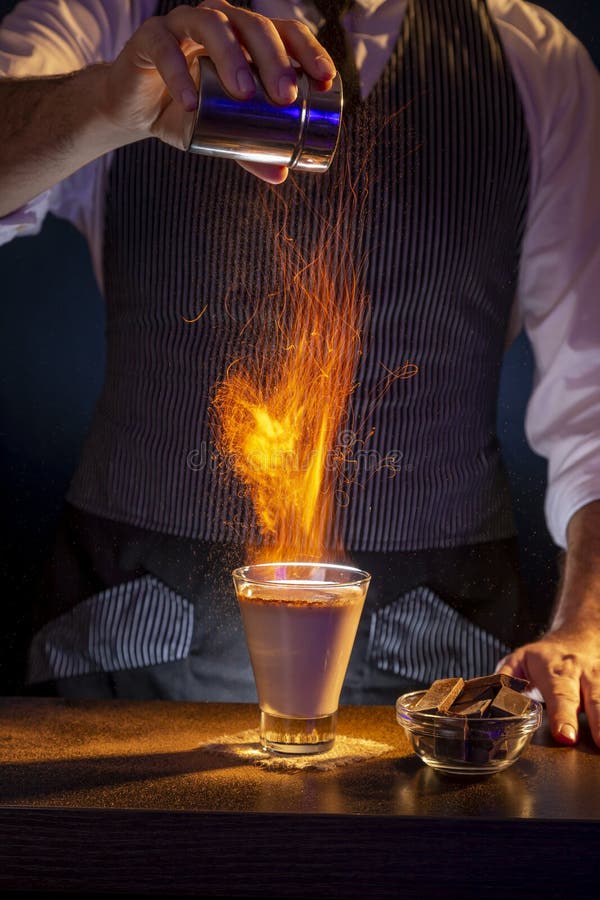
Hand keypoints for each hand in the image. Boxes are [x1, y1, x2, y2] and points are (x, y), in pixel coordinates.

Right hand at [100, 0, 334, 181]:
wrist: (133, 109)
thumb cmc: (185, 113)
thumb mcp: (220, 134)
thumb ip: (249, 150)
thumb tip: (281, 176)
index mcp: (245, 38)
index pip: (284, 31)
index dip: (307, 50)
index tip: (325, 79)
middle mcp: (219, 21)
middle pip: (254, 24)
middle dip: (274, 57)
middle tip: (285, 95)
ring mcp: (184, 24)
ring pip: (213, 23)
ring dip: (232, 55)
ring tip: (244, 93)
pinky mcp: (150, 37)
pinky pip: (165, 47)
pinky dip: (178, 74)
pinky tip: (190, 102)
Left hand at [498, 629, 599, 747]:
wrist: (577, 636)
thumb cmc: (545, 657)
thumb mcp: (519, 660)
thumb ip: (505, 679)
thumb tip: (489, 697)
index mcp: (555, 669)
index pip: (559, 694)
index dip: (562, 715)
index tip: (565, 735)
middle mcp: (582, 672)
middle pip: (593, 698)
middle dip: (598, 722)